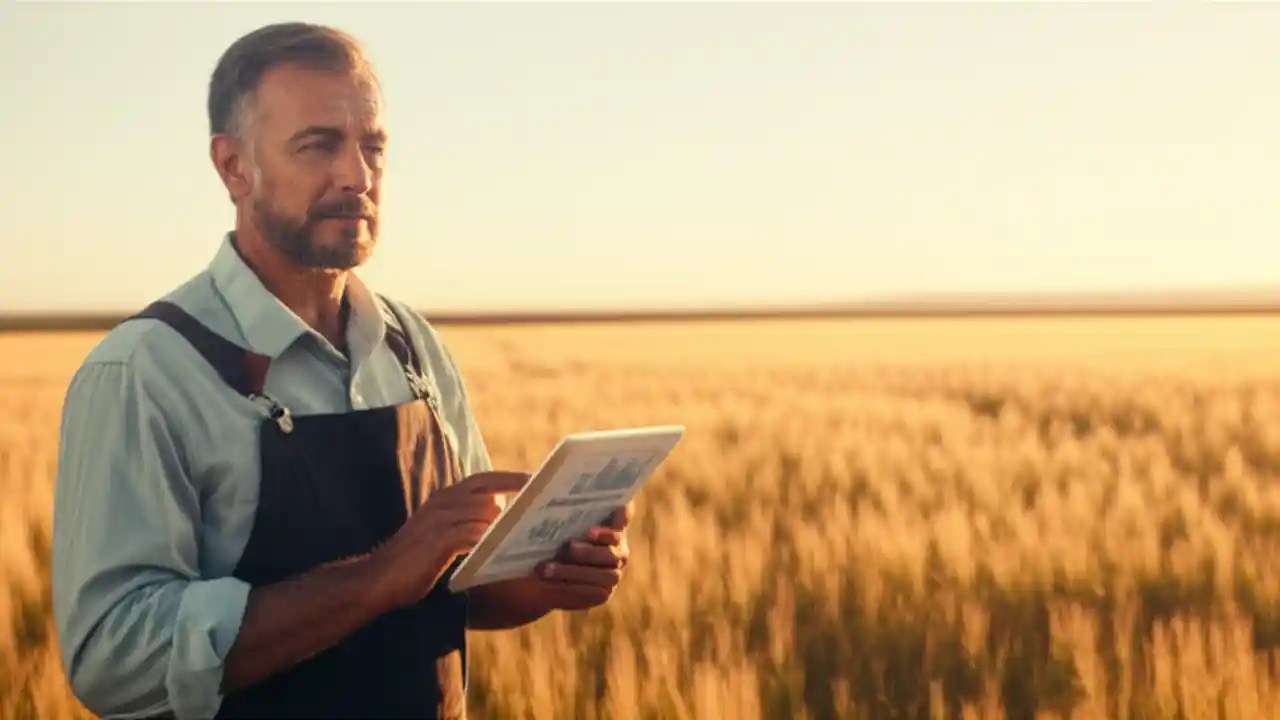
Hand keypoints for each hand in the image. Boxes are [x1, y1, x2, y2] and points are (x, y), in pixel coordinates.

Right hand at [372, 470, 530, 610]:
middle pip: (488, 490)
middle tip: (543, 502)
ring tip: (532, 531)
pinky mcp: (438, 540)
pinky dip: (490, 540)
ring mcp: (439, 520)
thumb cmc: (414, 561)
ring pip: (484, 511)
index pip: (483, 479)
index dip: (510, 478)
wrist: (378, 579)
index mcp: (443, 498)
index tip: (536, 479)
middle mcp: (442, 502)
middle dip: (516, 494)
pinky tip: (506, 550)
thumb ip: (465, 523)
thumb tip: (499, 518)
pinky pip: (473, 534)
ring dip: (508, 522)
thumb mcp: (440, 535)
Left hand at [532, 501, 633, 610]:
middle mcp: (618, 546)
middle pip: (614, 549)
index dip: (621, 513)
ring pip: (604, 573)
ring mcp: (612, 571)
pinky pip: (593, 592)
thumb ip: (545, 498)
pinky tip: (548, 582)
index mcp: (609, 520)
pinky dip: (570, 586)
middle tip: (568, 546)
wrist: (536, 570)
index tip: (608, 510)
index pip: (624, 512)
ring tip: (546, 567)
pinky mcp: (602, 592)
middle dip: (590, 549)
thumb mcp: (539, 513)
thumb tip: (532, 480)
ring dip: (574, 570)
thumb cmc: (541, 532)